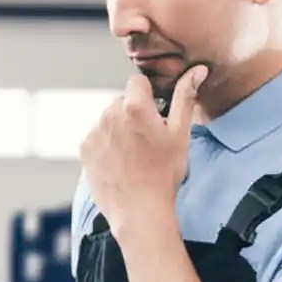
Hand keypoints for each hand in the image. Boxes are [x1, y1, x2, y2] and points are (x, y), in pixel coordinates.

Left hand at [80, 65, 206, 241]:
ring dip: (118, 128)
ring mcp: (94, 132)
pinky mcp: (84, 149)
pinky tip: (119, 161)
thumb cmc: (164, 175)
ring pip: (108, 119)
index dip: (148, 96)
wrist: (139, 211)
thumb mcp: (180, 135)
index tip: (154, 114)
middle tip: (146, 139)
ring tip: (132, 154)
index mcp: (134, 107)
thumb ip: (185, 98)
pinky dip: (106, 143)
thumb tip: (197, 70)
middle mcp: (109, 115)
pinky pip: (96, 136)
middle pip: (121, 101)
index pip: (137, 83)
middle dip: (132, 113)